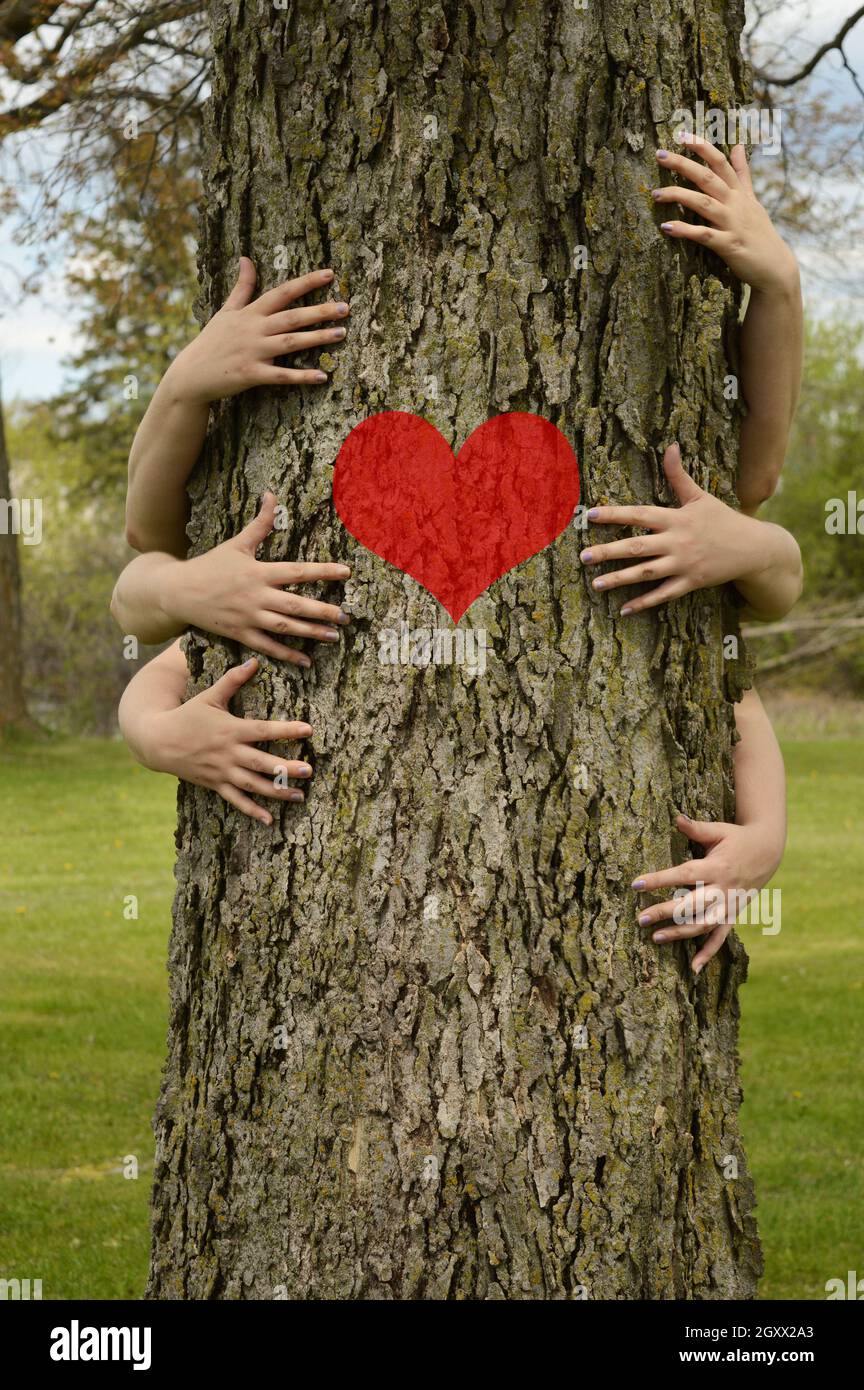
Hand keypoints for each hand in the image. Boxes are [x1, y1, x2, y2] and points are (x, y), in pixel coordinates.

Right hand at [142, 657, 312, 825]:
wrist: (158, 741)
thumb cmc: (187, 715)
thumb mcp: (210, 695)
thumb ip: (233, 680)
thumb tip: (255, 661)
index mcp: (231, 730)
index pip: (263, 730)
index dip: (286, 730)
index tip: (308, 730)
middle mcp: (229, 753)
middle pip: (261, 762)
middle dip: (286, 768)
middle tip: (309, 770)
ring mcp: (222, 772)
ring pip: (253, 785)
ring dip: (276, 791)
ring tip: (299, 795)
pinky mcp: (215, 785)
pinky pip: (236, 800)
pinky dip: (252, 811)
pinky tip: (270, 820)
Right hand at [160, 492, 350, 664]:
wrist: (178, 591)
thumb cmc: (210, 565)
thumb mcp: (237, 543)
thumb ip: (260, 523)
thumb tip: (271, 495)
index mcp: (258, 572)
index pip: (297, 571)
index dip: (323, 572)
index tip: (346, 572)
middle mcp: (256, 596)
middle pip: (295, 604)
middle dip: (323, 611)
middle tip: (346, 616)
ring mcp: (248, 617)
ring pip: (285, 627)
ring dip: (311, 633)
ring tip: (334, 636)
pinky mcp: (240, 634)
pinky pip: (267, 646)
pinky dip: (286, 655)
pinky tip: (306, 661)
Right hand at [164, 258, 349, 402]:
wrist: (191, 375)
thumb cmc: (212, 342)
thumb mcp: (226, 311)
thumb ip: (242, 287)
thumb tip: (246, 258)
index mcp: (250, 313)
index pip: (282, 292)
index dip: (306, 282)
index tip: (330, 274)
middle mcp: (253, 329)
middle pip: (291, 316)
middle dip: (319, 310)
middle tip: (345, 307)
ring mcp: (253, 352)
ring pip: (290, 342)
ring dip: (317, 338)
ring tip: (341, 334)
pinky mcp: (251, 374)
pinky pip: (281, 376)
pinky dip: (301, 376)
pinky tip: (323, 376)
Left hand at [581, 443, 764, 614]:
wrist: (753, 548)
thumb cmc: (723, 520)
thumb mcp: (700, 496)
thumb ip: (679, 475)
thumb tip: (670, 446)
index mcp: (676, 518)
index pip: (639, 514)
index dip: (614, 514)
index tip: (589, 515)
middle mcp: (677, 541)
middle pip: (637, 546)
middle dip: (609, 551)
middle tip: (583, 556)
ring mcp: (684, 564)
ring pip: (646, 573)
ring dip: (620, 579)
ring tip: (596, 584)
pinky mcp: (692, 582)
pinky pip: (664, 594)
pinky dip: (645, 603)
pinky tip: (624, 609)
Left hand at [632, 813, 782, 972]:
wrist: (769, 852)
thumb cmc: (737, 839)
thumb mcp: (719, 831)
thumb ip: (696, 828)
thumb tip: (676, 816)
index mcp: (716, 866)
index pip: (683, 874)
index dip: (660, 879)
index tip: (636, 884)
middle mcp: (723, 889)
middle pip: (691, 904)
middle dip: (665, 912)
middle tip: (640, 919)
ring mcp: (729, 906)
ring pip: (703, 924)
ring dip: (680, 934)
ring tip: (656, 938)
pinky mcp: (733, 915)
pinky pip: (721, 938)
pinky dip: (708, 953)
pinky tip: (694, 968)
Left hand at [653, 135, 798, 293]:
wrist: (775, 267)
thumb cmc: (759, 233)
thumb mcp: (752, 200)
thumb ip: (742, 174)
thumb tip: (739, 145)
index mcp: (739, 193)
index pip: (720, 163)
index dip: (702, 147)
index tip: (682, 135)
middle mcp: (736, 204)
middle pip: (708, 178)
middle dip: (684, 164)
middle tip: (660, 154)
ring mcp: (732, 224)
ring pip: (704, 203)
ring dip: (678, 196)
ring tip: (656, 194)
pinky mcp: (728, 246)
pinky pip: (704, 235)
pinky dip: (685, 230)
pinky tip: (666, 226)